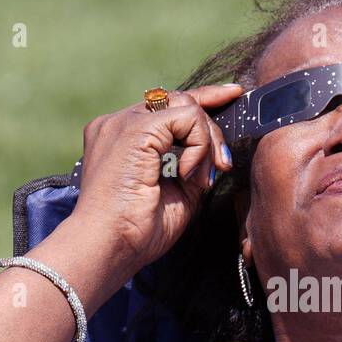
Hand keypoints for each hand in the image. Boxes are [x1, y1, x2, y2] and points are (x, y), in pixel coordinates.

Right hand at [72, 83, 242, 271]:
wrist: (109, 245)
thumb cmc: (136, 231)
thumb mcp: (176, 194)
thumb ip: (192, 167)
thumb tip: (215, 155)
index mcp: (121, 137)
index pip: (166, 106)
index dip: (202, 99)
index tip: (232, 96)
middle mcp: (118, 123)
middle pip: (179, 100)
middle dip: (211, 130)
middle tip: (222, 166)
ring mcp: (124, 122)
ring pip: (186, 107)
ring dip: (207, 142)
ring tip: (202, 178)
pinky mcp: (136, 129)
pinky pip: (187, 118)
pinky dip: (199, 147)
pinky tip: (187, 174)